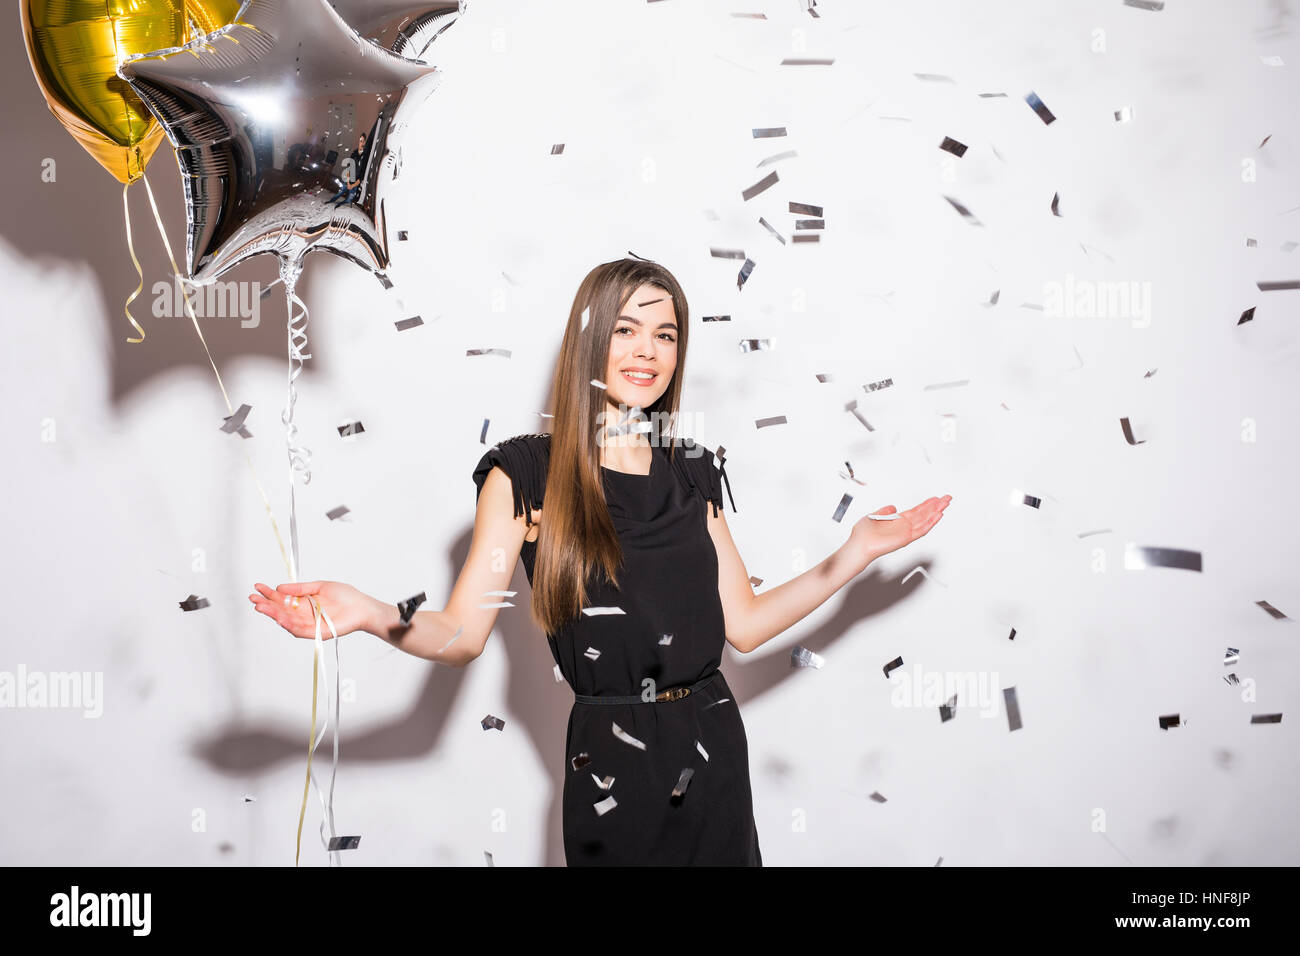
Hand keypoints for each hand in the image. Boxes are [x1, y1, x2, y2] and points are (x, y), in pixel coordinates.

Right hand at [249, 580, 374, 639]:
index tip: (257, 587)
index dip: (270, 594)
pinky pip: (299, 629)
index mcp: (305, 602)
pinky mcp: (315, 633)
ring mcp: (309, 624)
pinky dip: (288, 623)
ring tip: (261, 606)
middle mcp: (304, 614)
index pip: (283, 598)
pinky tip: (278, 617)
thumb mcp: (320, 587)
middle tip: (253, 598)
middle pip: (281, 610)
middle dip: (267, 604)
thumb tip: (280, 587)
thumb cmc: (345, 596)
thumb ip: (301, 588)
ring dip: (273, 614)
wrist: (362, 608)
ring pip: (287, 620)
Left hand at [848, 495, 951, 565]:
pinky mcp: (906, 538)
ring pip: (926, 520)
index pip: (916, 511)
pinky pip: (922, 529)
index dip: (926, 504)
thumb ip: (885, 510)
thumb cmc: (863, 534)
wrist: (859, 544)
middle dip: (936, 506)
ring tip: (946, 503)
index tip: (935, 499)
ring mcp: (906, 532)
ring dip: (937, 511)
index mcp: (897, 521)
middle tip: (947, 498)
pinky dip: (931, 522)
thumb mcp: (874, 515)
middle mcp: (903, 526)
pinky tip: (939, 515)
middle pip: (924, 514)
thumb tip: (892, 506)